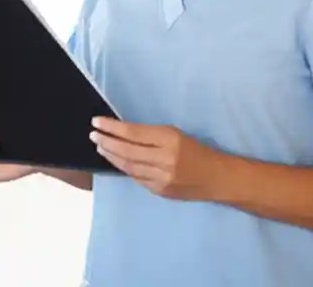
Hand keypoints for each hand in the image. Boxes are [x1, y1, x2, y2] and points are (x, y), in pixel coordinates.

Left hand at [90, 117, 227, 200]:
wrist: (218, 178)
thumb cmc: (197, 150)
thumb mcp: (176, 134)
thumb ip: (150, 135)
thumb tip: (121, 132)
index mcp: (170, 139)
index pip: (133, 133)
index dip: (112, 127)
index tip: (97, 121)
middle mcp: (164, 159)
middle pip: (126, 150)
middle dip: (106, 141)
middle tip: (93, 135)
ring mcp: (161, 178)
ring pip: (128, 166)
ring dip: (111, 155)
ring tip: (100, 146)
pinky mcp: (160, 191)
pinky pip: (136, 177)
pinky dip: (124, 167)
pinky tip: (116, 160)